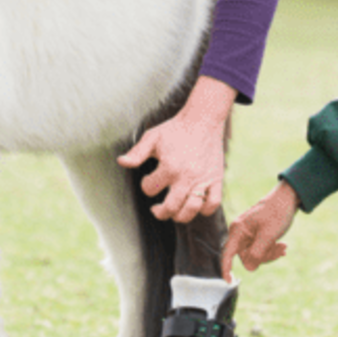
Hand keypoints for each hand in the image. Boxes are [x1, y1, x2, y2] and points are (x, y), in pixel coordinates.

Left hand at [118, 76, 234, 222]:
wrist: (203, 120)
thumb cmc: (175, 129)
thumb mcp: (152, 137)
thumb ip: (137, 153)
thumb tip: (121, 162)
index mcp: (169, 166)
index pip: (150, 189)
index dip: (146, 185)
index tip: (148, 179)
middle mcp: (186, 177)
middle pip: (170, 208)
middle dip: (160, 212)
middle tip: (156, 209)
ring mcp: (203, 180)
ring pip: (191, 210)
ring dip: (180, 215)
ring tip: (174, 212)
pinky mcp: (216, 179)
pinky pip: (213, 203)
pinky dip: (205, 209)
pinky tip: (195, 205)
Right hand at [221, 180, 299, 280]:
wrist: (287, 198)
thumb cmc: (277, 213)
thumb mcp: (268, 236)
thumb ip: (257, 253)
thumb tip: (249, 268)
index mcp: (238, 230)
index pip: (227, 254)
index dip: (226, 268)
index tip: (228, 281)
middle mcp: (239, 232)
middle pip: (246, 256)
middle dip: (263, 257)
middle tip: (280, 251)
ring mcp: (247, 233)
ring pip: (255, 253)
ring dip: (269, 253)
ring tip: (284, 247)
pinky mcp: (255, 234)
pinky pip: (260, 248)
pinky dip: (271, 249)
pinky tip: (282, 246)